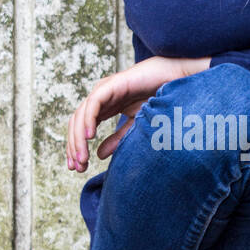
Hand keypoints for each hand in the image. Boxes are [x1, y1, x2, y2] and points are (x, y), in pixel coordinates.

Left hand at [66, 55, 210, 172]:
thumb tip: (98, 155)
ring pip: (81, 115)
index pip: (81, 128)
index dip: (76, 148)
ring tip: (82, 158)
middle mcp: (99, 98)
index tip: (78, 168)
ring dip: (78, 138)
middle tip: (77, 167)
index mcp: (103, 107)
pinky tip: (90, 136)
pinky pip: (93, 103)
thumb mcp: (135, 125)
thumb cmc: (158, 99)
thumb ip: (117, 139)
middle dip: (74, 146)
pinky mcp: (111, 85)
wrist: (175, 81)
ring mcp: (103, 90)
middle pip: (76, 123)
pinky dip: (89, 120)